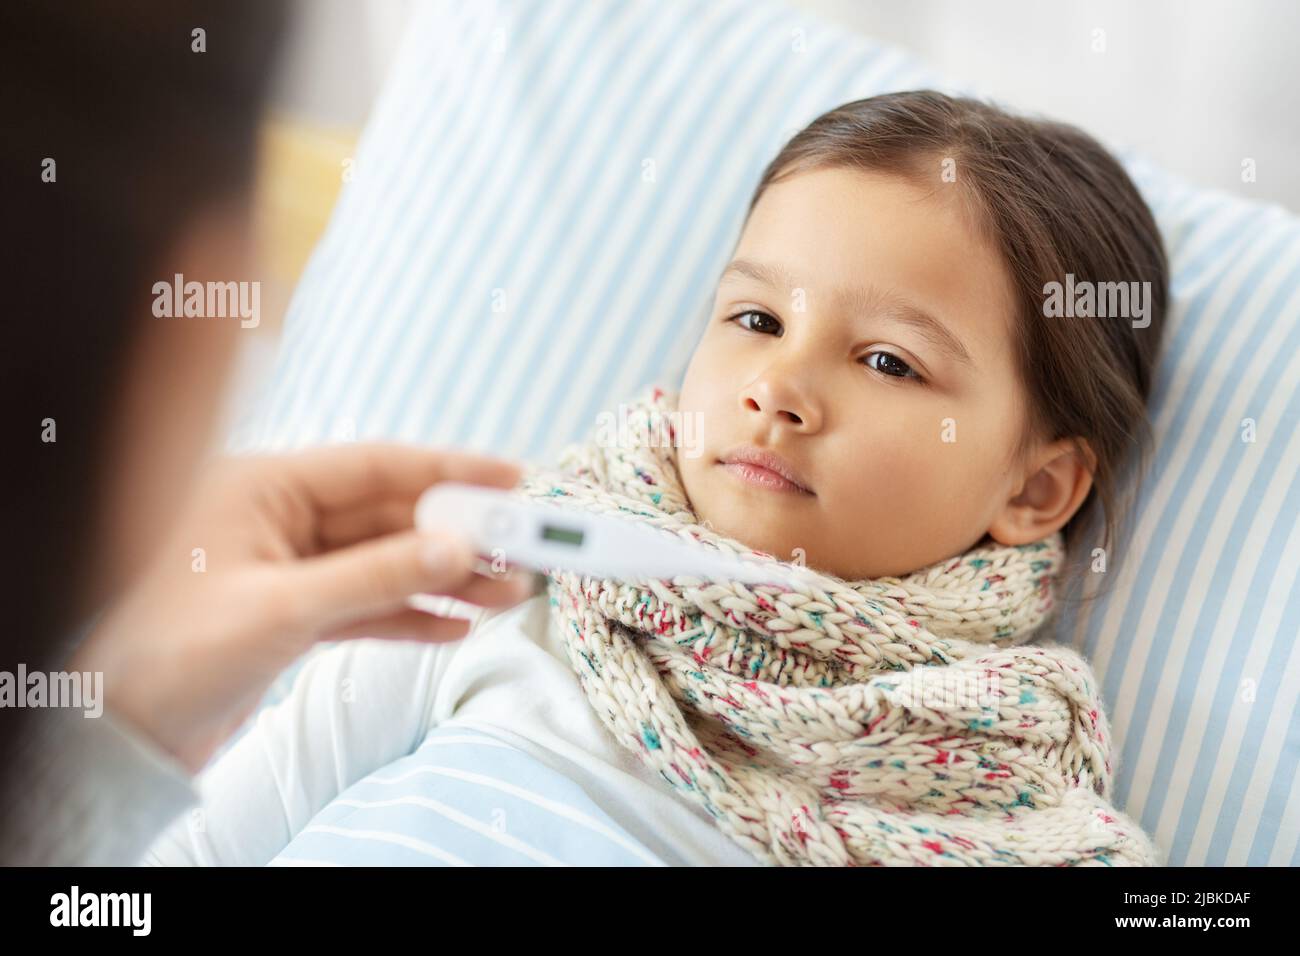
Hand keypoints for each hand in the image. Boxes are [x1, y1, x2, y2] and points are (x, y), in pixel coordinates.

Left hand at [68, 442, 534, 774]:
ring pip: (386, 563)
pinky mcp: (293, 614)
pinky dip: (410, 615)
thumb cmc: (174, 655)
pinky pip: (367, 604)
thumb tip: (459, 548)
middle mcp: (278, 517)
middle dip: (458, 536)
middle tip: (522, 549)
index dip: (450, 469)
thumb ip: (377, 575)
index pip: (376, 465)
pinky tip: (454, 625)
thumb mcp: (282, 609)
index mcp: (263, 487)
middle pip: (390, 516)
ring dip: (444, 579)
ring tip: (506, 593)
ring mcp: (288, 566)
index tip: (512, 478)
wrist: (121, 732)